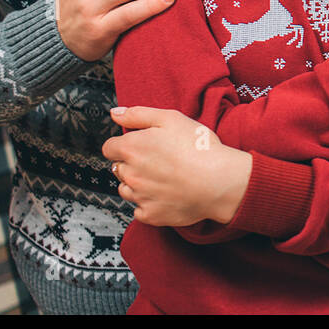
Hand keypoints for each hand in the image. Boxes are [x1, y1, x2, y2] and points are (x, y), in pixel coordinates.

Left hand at [102, 106, 251, 226]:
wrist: (219, 181)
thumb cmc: (199, 148)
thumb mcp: (171, 118)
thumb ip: (138, 114)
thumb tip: (115, 113)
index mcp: (132, 148)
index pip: (109, 147)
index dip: (124, 144)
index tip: (141, 145)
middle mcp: (130, 173)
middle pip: (118, 168)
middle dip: (132, 164)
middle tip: (158, 160)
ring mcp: (139, 196)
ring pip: (126, 189)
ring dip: (137, 184)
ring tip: (163, 178)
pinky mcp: (150, 214)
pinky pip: (140, 209)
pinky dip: (148, 203)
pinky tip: (166, 194)